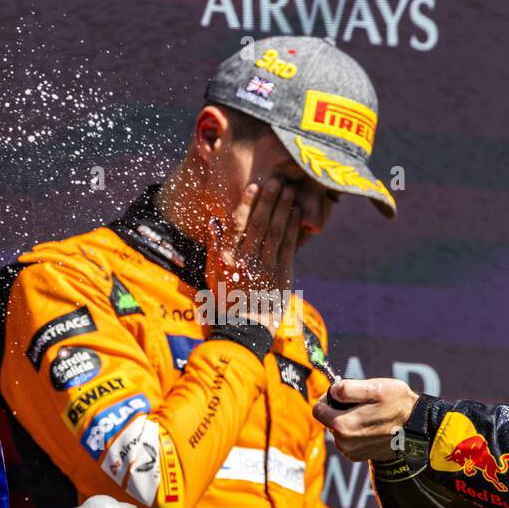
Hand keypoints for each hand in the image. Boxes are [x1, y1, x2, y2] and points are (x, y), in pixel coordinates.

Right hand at [204, 178, 300, 334]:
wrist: (245, 327)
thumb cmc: (225, 299)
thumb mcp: (212, 274)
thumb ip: (213, 247)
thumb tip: (213, 221)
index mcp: (228, 260)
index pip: (237, 227)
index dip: (247, 205)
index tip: (254, 188)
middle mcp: (248, 262)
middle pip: (260, 225)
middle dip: (269, 201)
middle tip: (277, 180)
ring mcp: (267, 268)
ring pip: (276, 232)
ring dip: (284, 209)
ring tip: (290, 190)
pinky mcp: (282, 274)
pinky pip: (289, 246)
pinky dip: (292, 228)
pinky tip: (296, 212)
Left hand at [312, 377, 418, 461]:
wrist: (417, 428)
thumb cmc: (397, 405)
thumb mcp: (374, 387)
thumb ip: (347, 388)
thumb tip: (331, 391)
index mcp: (342, 425)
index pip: (318, 409)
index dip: (327, 398)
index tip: (342, 394)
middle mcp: (342, 442)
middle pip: (328, 419)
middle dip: (340, 409)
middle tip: (363, 404)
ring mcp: (350, 451)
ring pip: (338, 429)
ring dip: (348, 420)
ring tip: (370, 415)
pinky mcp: (358, 456)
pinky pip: (348, 439)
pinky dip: (356, 431)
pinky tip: (372, 426)